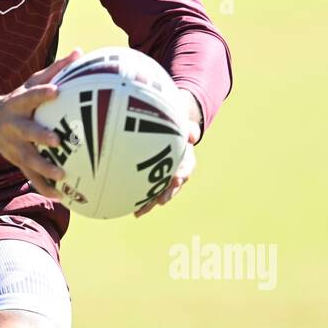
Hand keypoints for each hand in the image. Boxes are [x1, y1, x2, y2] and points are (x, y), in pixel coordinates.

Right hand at [0, 48, 82, 200]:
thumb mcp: (31, 83)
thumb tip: (79, 51)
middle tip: (58, 141)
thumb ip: (54, 70)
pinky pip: (31, 177)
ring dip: (44, 169)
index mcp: (17, 104)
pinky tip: (63, 197)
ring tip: (63, 175)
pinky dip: (45, 188)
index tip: (56, 91)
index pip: (29, 96)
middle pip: (26, 132)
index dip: (41, 94)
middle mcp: (13, 126)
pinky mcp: (17, 162)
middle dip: (40, 136)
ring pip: (28, 159)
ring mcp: (14, 147)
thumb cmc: (20, 100)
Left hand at [133, 91, 200, 217]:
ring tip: (142, 211)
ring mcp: (164, 175)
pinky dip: (142, 202)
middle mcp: (176, 168)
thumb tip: (193, 136)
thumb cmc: (168, 119)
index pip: (187, 163)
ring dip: (152, 201)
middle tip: (161, 200)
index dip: (183, 171)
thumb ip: (185, 124)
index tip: (177, 177)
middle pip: (175, 183)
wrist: (161, 123)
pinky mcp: (152, 180)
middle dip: (168, 192)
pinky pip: (148, 192)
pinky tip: (133, 211)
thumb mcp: (177, 115)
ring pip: (161, 191)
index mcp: (185, 154)